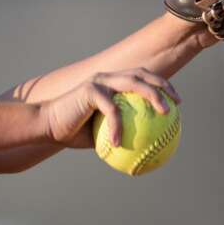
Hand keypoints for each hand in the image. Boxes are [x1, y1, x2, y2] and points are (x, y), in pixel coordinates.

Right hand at [40, 69, 180, 148]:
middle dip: (163, 85)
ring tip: (163, 112)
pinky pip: (111, 110)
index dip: (160, 86)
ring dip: (152, 95)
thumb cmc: (71, 132)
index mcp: (111, 85)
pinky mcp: (89, 91)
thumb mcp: (99, 136)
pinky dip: (118, 126)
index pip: (140, 78)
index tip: (175, 102)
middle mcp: (107, 78)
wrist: (46, 126)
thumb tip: (140, 150)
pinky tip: (121, 143)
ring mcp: (99, 82)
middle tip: (176, 104)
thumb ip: (118, 134)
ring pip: (133, 83)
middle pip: (142, 74)